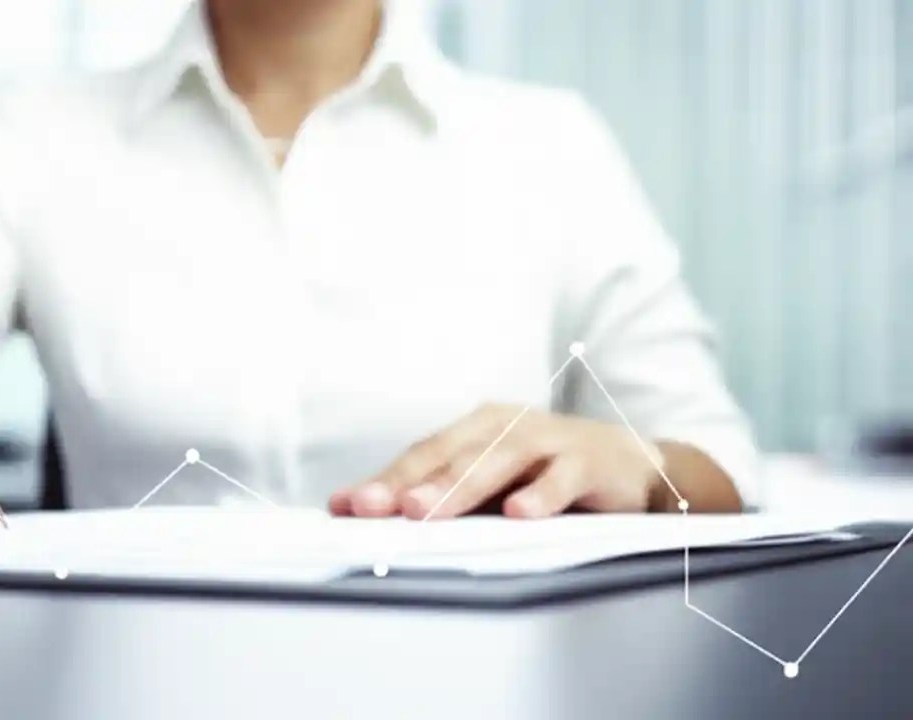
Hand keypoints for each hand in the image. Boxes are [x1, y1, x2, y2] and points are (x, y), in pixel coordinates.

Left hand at [329, 404, 671, 519]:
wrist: (633, 464)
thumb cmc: (547, 473)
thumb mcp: (492, 481)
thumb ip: (437, 493)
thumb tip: (356, 510)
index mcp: (475, 429)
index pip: (420, 455)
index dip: (382, 480)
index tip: (345, 507)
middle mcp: (504, 427)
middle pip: (448, 455)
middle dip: (406, 482)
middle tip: (371, 508)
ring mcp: (546, 440)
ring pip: (496, 462)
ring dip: (457, 487)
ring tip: (424, 511)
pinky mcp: (587, 461)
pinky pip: (560, 478)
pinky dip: (539, 495)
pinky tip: (519, 514)